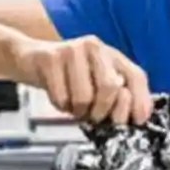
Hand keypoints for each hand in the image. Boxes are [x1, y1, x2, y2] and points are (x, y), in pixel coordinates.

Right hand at [8, 35, 152, 124]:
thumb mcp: (97, 81)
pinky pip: (61, 97)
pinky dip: (60, 106)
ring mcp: (72, 50)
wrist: (28, 58)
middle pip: (110, 88)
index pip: (136, 76)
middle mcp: (96, 47)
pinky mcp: (49, 58)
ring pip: (84, 97)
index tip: (136, 121)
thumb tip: (139, 117)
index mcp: (112, 54)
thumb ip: (119, 95)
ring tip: (74, 106)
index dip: (140, 101)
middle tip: (93, 117)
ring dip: (78, 111)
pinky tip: (60, 98)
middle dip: (102, 111)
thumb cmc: (68, 75)